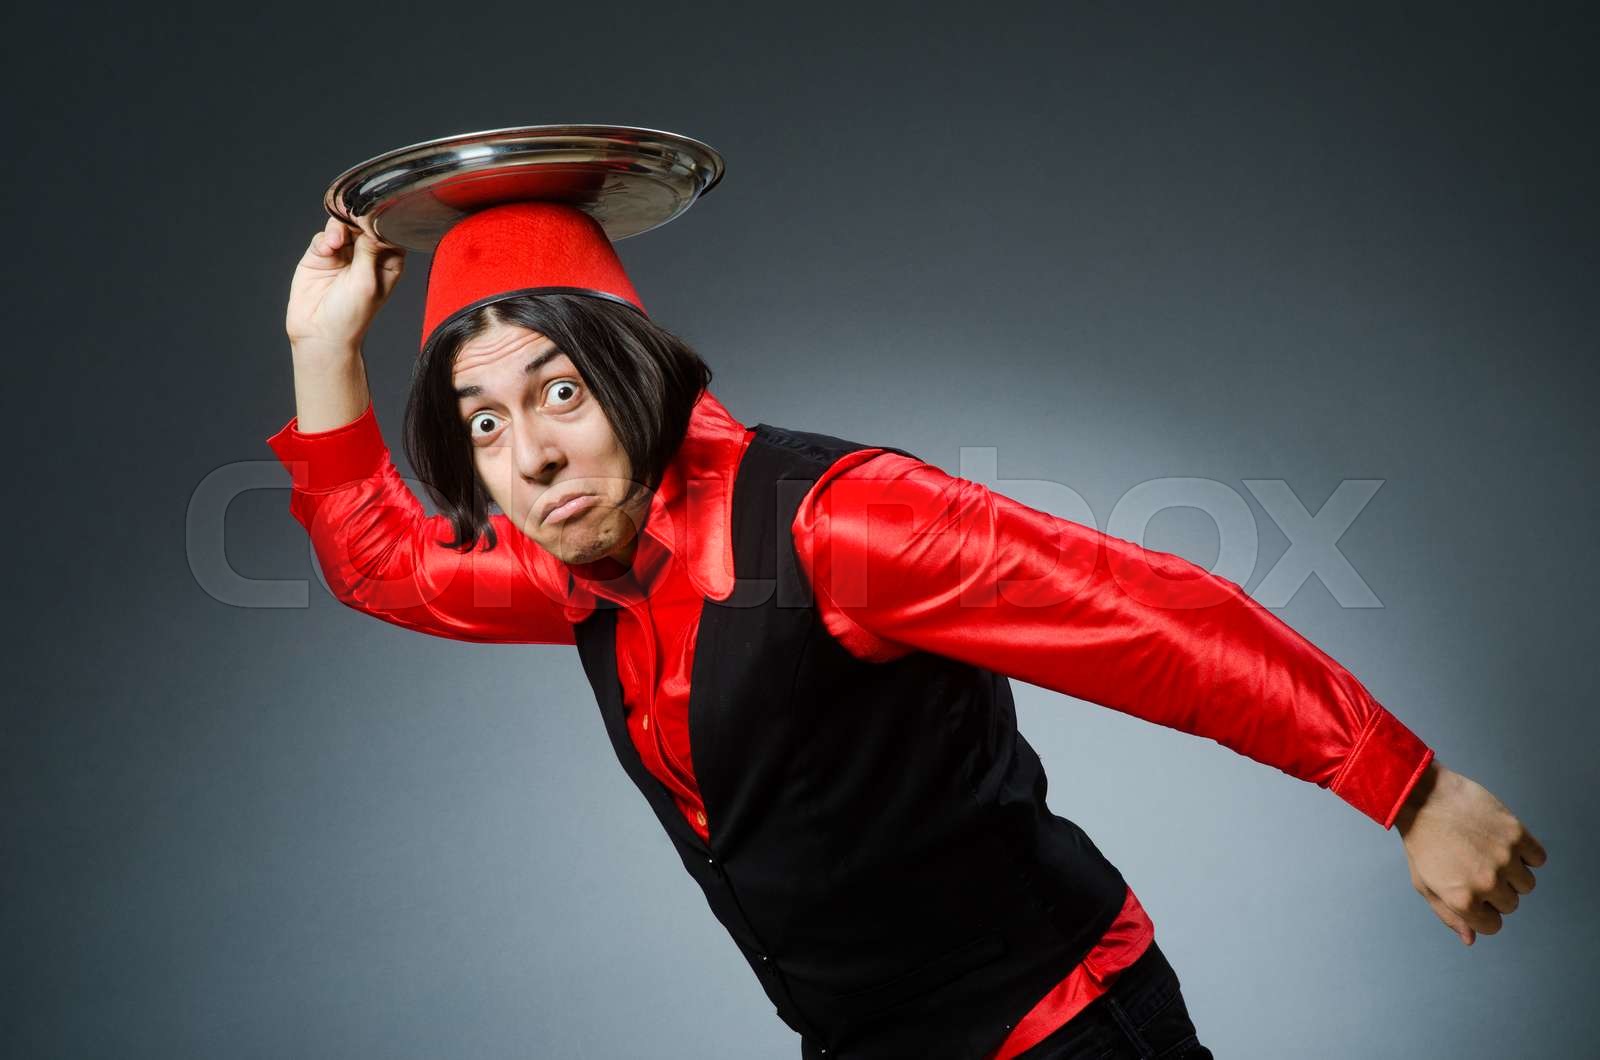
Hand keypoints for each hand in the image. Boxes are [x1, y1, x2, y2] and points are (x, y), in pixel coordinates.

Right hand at [286, 215, 405, 359]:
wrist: (319, 332)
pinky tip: (328, 247)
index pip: (390, 233)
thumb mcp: (367, 282)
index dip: (383, 223)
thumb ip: (370, 250)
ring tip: (337, 240)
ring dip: (341, 226)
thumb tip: (372, 222)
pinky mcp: (321, 254)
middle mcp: (367, 255)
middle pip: (365, 224)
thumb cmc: (351, 315)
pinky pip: (325, 235)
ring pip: (344, 225)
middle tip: (354, 219)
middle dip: (359, 219)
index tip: (375, 218)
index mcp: (388, 263)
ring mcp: (343, 253)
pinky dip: (326, 237)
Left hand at [1395, 759, 1545, 944]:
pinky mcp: (1517, 834)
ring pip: (1527, 884)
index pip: (1492, 926)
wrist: (1421, 796)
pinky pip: (1538, 858)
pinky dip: (1527, 853)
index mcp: (1462, 900)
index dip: (1482, 910)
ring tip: (1487, 853)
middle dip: (1495, 890)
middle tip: (1474, 866)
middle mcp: (1487, 883)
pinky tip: (1502, 841)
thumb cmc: (1420, 840)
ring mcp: (1504, 858)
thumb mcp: (1424, 883)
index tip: (1471, 891)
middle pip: (1510, 905)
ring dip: (1512, 873)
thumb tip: (1471, 939)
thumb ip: (1449, 915)